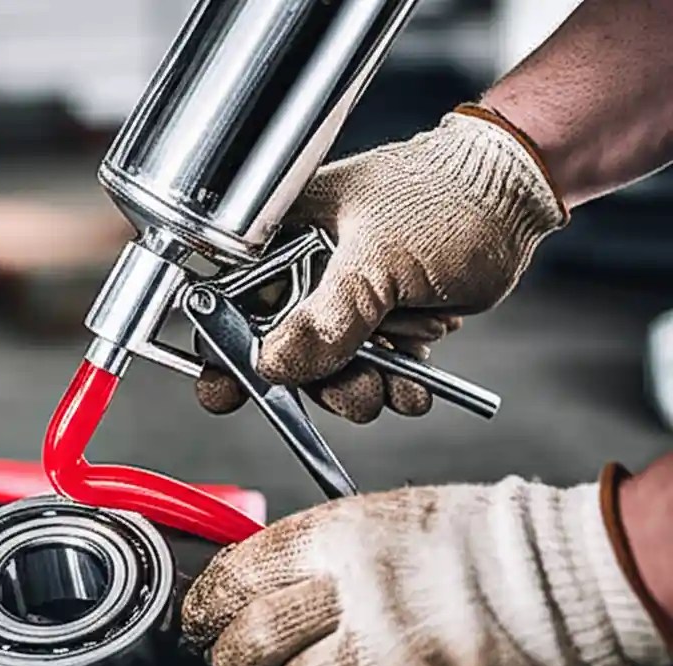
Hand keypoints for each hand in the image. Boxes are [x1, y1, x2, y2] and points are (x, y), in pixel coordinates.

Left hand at [182, 473, 669, 665]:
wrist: (563, 578)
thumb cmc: (481, 542)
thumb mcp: (385, 516)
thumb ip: (322, 549)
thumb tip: (262, 577)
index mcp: (338, 532)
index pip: (242, 570)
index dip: (209, 600)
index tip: (201, 614)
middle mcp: (350, 588)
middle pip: (252, 634)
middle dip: (229, 652)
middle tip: (231, 656)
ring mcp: (380, 647)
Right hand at [196, 107, 565, 422]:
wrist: (517, 197)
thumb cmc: (442, 196)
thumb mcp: (377, 260)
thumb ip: (326, 317)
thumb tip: (275, 364)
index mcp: (281, 234)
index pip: (230, 296)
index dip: (223, 345)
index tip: (226, 388)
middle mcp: (303, 268)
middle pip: (278, 344)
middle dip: (310, 381)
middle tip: (343, 395)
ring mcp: (345, 296)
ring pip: (329, 366)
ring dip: (357, 389)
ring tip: (388, 390)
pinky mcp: (384, 320)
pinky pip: (375, 368)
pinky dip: (394, 386)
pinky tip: (413, 388)